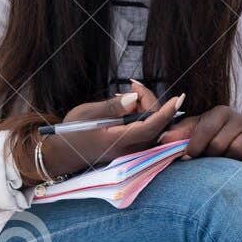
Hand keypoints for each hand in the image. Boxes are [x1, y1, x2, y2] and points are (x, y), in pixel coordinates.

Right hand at [38, 80, 185, 177]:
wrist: (62, 155)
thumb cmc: (71, 132)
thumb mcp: (87, 114)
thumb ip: (112, 106)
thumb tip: (134, 98)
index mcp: (119, 141)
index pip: (151, 126)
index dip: (166, 112)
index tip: (179, 98)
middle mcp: (129, 149)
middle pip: (154, 125)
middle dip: (149, 102)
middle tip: (132, 86)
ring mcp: (130, 152)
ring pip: (151, 128)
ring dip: (145, 108)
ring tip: (124, 96)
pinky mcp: (129, 150)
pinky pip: (145, 132)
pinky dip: (141, 117)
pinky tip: (127, 107)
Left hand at [161, 105, 241, 164]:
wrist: (240, 141)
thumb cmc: (212, 137)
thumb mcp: (194, 131)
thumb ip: (177, 134)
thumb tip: (161, 140)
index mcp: (221, 112)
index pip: (205, 130)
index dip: (194, 147)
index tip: (188, 157)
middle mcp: (240, 117)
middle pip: (219, 145)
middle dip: (210, 156)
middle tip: (209, 158)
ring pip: (234, 152)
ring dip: (226, 160)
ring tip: (223, 159)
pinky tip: (238, 161)